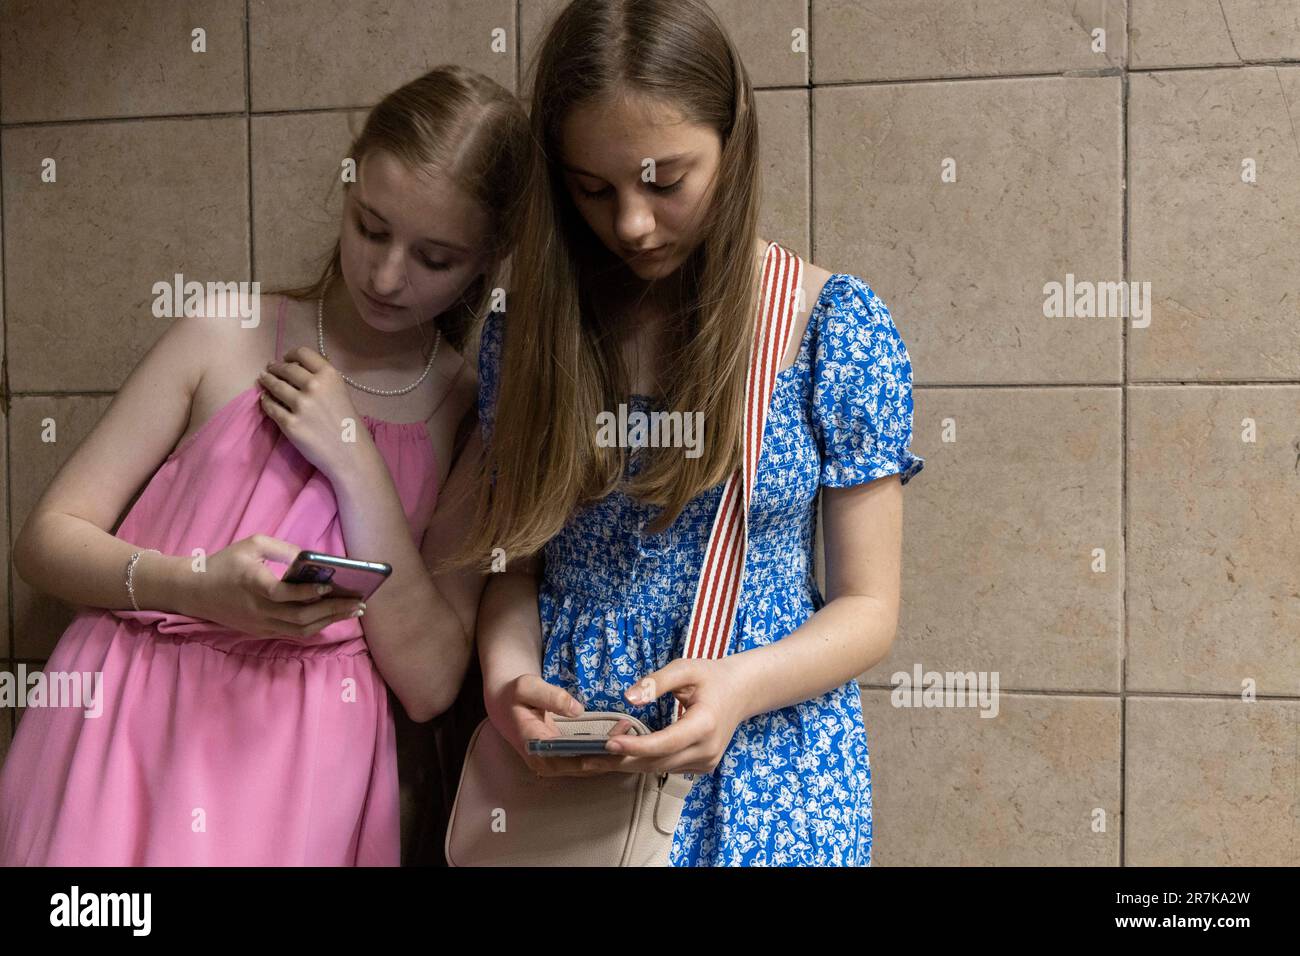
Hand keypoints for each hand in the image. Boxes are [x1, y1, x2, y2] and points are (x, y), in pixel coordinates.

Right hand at [182, 533, 367, 639]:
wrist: (195, 591)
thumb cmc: (226, 563)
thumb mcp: (252, 544)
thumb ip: (283, 549)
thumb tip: (312, 559)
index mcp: (252, 583)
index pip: (282, 594)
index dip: (307, 592)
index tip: (329, 586)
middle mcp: (257, 609)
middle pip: (299, 617)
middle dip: (333, 610)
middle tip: (359, 602)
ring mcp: (259, 624)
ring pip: (300, 629)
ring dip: (329, 621)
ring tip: (353, 610)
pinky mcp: (261, 632)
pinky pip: (293, 633)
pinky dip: (316, 626)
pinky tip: (333, 616)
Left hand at [256, 346, 375, 480]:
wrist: (351, 453)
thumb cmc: (349, 424)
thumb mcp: (341, 392)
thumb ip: (323, 378)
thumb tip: (300, 366)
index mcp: (330, 375)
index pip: (303, 353)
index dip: (291, 354)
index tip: (285, 358)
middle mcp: (314, 386)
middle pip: (286, 369)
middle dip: (275, 367)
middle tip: (270, 368)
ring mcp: (300, 405)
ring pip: (275, 386)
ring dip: (267, 381)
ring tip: (263, 379)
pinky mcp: (290, 424)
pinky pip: (271, 407)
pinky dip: (266, 401)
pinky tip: (265, 399)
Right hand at [487, 674, 634, 777]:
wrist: (505, 705)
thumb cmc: (515, 695)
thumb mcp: (527, 687)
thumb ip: (551, 697)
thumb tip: (578, 710)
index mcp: (534, 746)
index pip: (568, 758)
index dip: (592, 753)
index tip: (613, 744)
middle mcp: (544, 763)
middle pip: (582, 766)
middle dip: (608, 754)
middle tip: (631, 737)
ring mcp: (553, 764)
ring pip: (587, 766)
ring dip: (610, 753)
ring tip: (630, 733)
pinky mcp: (562, 760)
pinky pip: (586, 761)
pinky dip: (604, 752)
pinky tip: (621, 736)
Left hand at [599, 656, 753, 774]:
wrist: (741, 691)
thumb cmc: (712, 677)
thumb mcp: (685, 669)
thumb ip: (656, 682)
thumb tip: (628, 698)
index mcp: (705, 725)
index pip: (665, 743)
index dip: (635, 746)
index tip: (608, 742)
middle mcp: (707, 750)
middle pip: (657, 763)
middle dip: (621, 759)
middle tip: (587, 757)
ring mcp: (706, 762)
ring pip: (660, 769)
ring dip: (629, 761)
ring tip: (600, 750)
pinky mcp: (702, 766)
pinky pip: (667, 767)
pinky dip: (645, 761)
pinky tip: (625, 750)